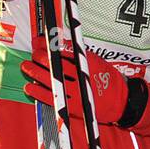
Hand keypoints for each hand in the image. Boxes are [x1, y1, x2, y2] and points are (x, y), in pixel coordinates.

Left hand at [21, 45, 135, 127]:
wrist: (122, 101)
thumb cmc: (109, 79)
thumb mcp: (96, 61)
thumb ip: (77, 54)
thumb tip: (58, 45)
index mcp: (88, 63)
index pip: (64, 51)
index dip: (48, 46)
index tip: (39, 42)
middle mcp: (82, 76)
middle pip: (55, 65)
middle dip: (41, 58)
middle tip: (33, 55)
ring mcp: (77, 92)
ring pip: (51, 80)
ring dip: (36, 73)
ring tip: (27, 67)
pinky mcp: (73, 106)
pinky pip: (51, 98)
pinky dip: (38, 92)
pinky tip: (30, 87)